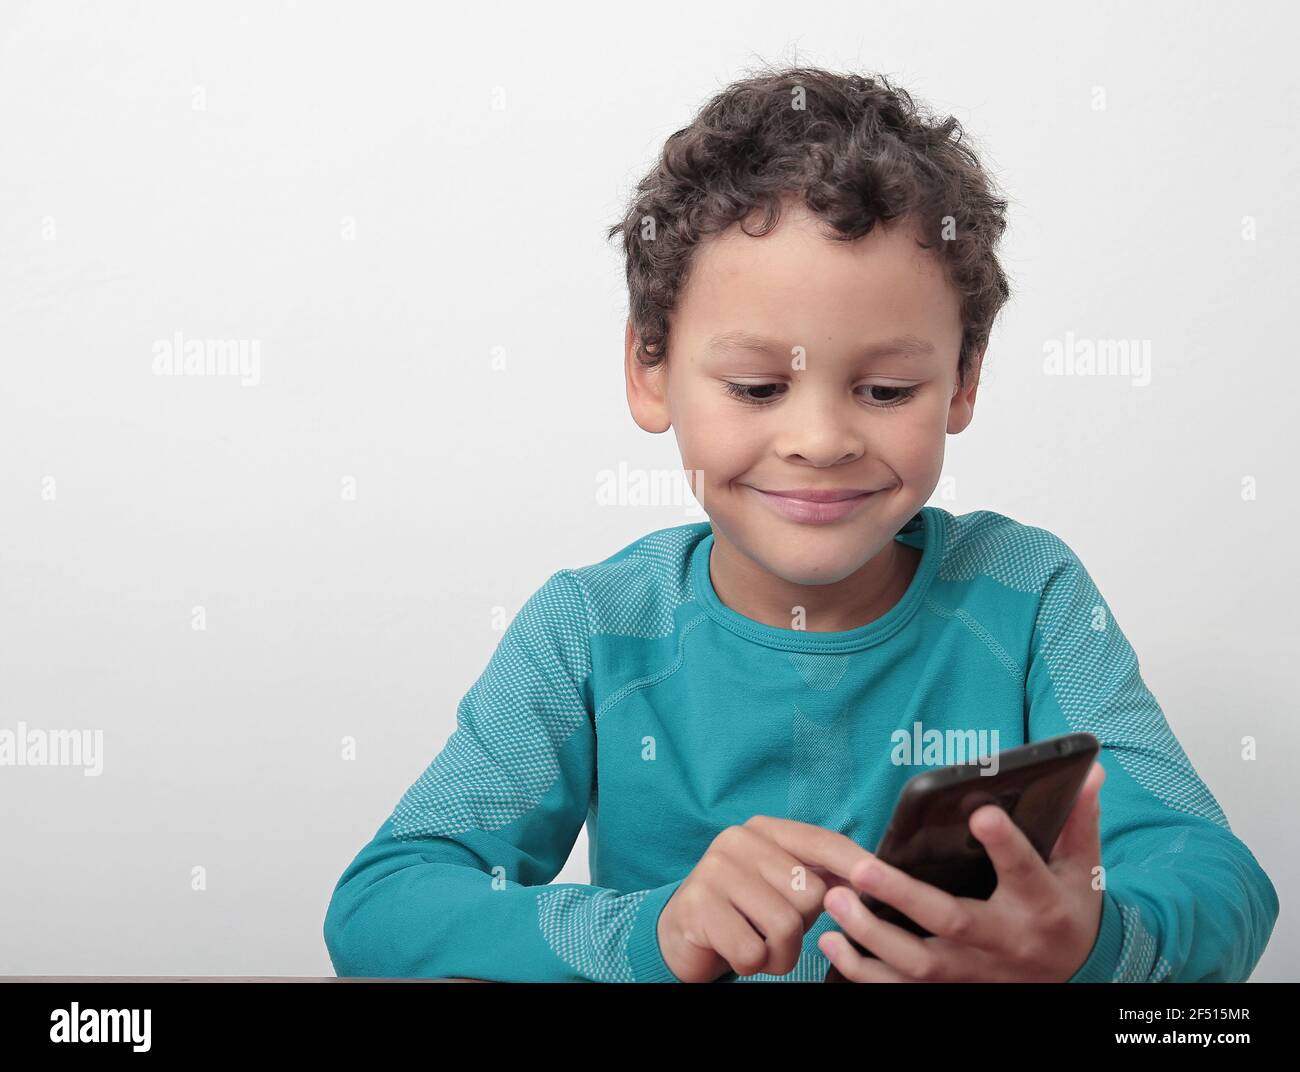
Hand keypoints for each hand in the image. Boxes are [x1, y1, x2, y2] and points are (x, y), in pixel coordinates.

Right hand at [658, 816, 870, 981]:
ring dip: (779, 953)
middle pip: (809, 893)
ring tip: (757, 945)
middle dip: (802, 927)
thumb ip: (817, 875)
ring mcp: (715, 870)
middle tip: (773, 931)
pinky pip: (753, 951)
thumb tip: (870, 878)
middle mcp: (738, 840)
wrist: (682, 933)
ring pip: (785, 926)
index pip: (821, 841)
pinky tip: (735, 951)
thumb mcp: (781, 886)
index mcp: (764, 830)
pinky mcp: (698, 905)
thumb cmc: (744, 910)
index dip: (854, 861)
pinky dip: (752, 965)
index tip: (879, 876)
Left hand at [819, 760, 1106, 981]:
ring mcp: (977, 973)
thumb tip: (1088, 768)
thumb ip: (1078, 818)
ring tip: (837, 902)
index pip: (1025, 871)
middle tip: (862, 869)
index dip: (1005, 844)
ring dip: (873, 936)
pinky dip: (865, 973)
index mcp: (1041, 904)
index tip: (981, 814)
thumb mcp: (1083, 867)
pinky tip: (834, 944)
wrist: (1078, 975)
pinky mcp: (954, 990)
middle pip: (951, 922)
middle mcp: (1006, 942)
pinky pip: (903, 990)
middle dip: (904, 896)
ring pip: (920, 963)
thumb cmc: (1068, 907)